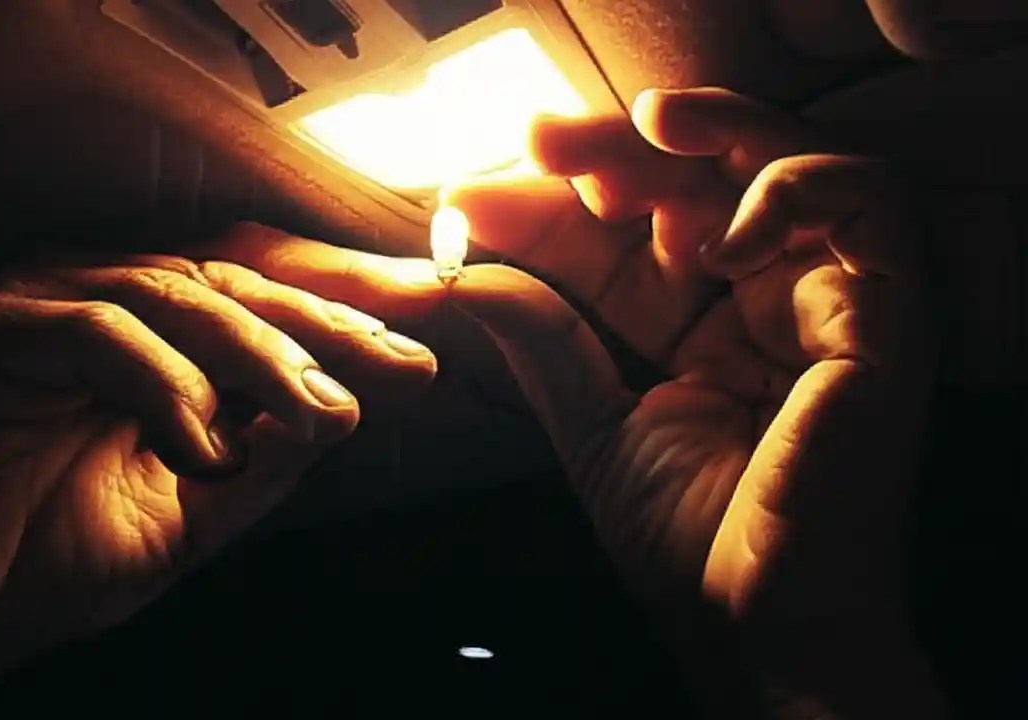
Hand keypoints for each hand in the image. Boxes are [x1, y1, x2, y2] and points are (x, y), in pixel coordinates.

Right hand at [0, 229, 436, 715]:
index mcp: (145, 333)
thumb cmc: (52, 563)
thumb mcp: (193, 510)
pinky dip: (164, 382)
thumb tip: (347, 406)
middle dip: (328, 327)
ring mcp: (39, 303)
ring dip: (261, 356)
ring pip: (176, 297)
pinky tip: (203, 442)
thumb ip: (263, 458)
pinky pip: (97, 332)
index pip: (258, 304)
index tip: (425, 357)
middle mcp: (95, 297)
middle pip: (232, 284)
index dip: (344, 318)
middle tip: (406, 369)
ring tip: (324, 412)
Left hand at [208, 89, 942, 715]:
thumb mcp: (591, 419)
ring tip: (636, 139)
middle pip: (697, 178)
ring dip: (711, 136)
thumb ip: (541, 337)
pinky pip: (867, 207)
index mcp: (693, 321)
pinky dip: (793, 194)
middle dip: (616, 145)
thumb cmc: (687, 539)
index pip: (623, 232)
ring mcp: (821, 300)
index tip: (474, 193)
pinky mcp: (882, 316)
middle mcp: (758, 298)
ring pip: (788, 162)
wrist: (756, 627)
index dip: (555, 200)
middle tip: (539, 138)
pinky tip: (717, 239)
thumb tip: (463, 266)